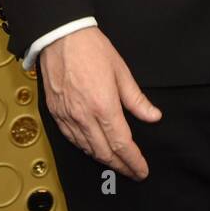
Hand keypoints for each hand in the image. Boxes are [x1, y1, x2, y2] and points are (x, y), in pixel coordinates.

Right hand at [39, 27, 161, 179]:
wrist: (61, 38)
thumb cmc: (92, 50)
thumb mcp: (121, 72)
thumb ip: (137, 99)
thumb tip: (153, 116)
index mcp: (103, 106)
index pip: (122, 144)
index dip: (133, 161)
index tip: (142, 170)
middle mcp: (84, 116)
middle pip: (104, 153)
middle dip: (120, 166)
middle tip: (133, 172)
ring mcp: (67, 117)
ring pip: (87, 149)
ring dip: (103, 160)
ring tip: (117, 164)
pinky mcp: (56, 114)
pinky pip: (72, 139)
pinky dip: (85, 148)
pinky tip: (93, 149)